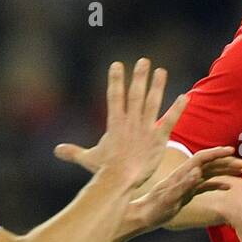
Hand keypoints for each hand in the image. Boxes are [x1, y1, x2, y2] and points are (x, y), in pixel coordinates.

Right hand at [54, 58, 187, 187]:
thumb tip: (57, 151)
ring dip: (157, 86)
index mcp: (114, 123)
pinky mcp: (158, 139)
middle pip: (135, 94)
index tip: (117, 64)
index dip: (115, 79)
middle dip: (139, 76)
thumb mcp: (88, 159)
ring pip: (153, 102)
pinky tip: (185, 96)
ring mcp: (145, 129)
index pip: (114, 95)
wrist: (121, 180)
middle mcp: (130, 121)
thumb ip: (74, 152)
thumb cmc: (104, 171)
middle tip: (143, 61)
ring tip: (161, 71)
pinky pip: (170, 120)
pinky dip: (177, 108)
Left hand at [127, 147, 241, 230]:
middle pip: (209, 164)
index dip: (216, 153)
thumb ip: (183, 185)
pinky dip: (217, 184)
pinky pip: (205, 186)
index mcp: (181, 174)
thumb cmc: (154, 209)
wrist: (142, 216)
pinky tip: (228, 187)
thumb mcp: (169, 199)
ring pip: (209, 173)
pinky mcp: (187, 193)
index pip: (202, 158)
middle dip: (226, 162)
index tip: (231, 150)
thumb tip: (198, 172)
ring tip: (241, 171)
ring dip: (225, 171)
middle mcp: (185, 176)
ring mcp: (187, 184)